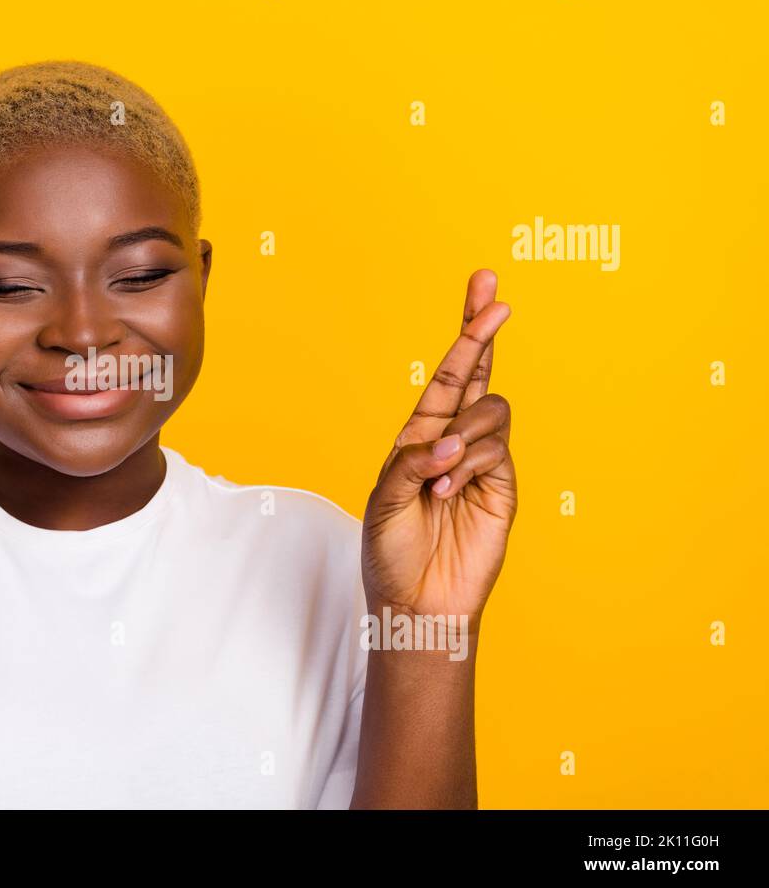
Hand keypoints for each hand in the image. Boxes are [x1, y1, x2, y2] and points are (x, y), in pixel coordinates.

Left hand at [361, 269, 516, 631]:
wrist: (415, 600)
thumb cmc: (390, 550)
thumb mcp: (384, 499)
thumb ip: (411, 461)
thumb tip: (450, 439)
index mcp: (419, 435)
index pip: (448, 374)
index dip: (467, 332)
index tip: (484, 286)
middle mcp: (452, 440)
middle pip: (478, 373)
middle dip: (484, 333)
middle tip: (497, 301)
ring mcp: (481, 462)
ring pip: (490, 412)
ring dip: (463, 432)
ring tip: (438, 472)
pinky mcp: (502, 489)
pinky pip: (495, 452)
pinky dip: (469, 462)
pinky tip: (447, 488)